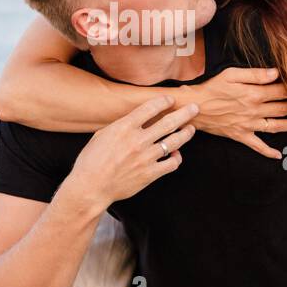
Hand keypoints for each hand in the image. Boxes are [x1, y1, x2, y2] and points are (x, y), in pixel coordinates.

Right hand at [64, 96, 197, 208]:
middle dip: (184, 113)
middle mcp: (138, 140)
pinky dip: (177, 158)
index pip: (150, 108)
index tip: (170, 99)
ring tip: (191, 128)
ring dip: (186, 133)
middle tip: (195, 108)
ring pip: (174, 141)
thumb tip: (136, 118)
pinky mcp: (150, 174)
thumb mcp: (102, 134)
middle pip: (168, 122)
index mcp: (124, 127)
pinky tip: (177, 154)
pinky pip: (172, 164)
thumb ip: (120, 125)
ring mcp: (146, 157)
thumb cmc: (92, 160)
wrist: (90, 187)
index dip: (164, 101)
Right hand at [181, 68, 286, 158]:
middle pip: (282, 108)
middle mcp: (254, 111)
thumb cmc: (211, 88)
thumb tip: (275, 73)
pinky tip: (278, 155)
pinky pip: (257, 146)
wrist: (194, 107)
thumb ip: (255, 74)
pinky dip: (268, 152)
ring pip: (275, 126)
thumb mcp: (231, 74)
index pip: (280, 91)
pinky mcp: (241, 135)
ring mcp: (249, 125)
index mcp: (253, 94)